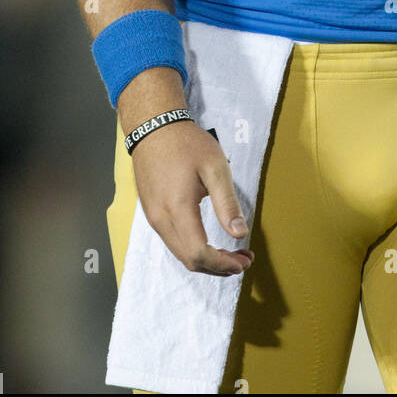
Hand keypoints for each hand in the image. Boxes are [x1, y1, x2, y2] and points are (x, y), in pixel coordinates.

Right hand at [130, 118, 253, 276]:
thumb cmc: (186, 144)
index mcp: (177, 210)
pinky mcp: (152, 214)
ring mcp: (153, 219)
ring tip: (231, 253)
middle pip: (189, 260)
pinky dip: (193, 249)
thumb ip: (227, 203)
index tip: (244, 260)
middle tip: (243, 259)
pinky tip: (209, 242)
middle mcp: (161, 220)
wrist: (154, 128)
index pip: (199, 254)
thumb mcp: (215, 167)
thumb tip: (240, 234)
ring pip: (180, 253)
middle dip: (218, 267)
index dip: (223, 264)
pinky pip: (173, 242)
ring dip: (206, 260)